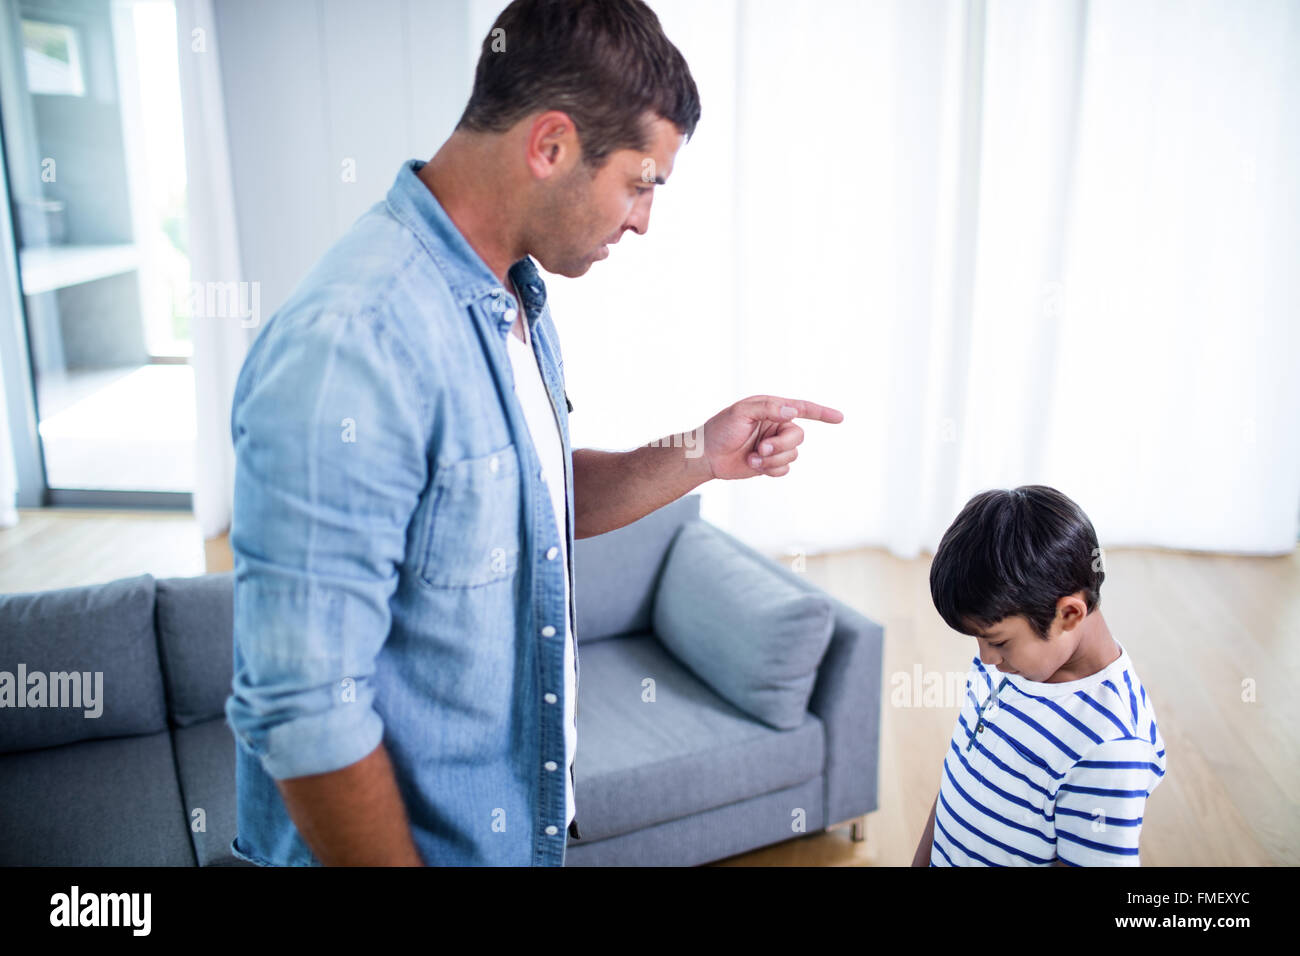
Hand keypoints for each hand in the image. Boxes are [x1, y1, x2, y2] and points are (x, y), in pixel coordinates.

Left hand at [697, 395, 843, 480]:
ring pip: (792, 455)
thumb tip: (793, 411)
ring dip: (772, 460)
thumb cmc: (720, 430)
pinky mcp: (770, 463)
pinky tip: (754, 466)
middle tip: (761, 450)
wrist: (706, 457)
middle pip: (798, 437)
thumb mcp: (741, 413)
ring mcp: (774, 445)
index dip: (822, 413)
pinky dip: (771, 470)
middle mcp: (776, 426)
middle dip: (781, 446)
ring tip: (752, 458)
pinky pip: (785, 469)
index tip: (839, 418)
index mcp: (772, 409)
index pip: (803, 409)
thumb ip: (768, 408)